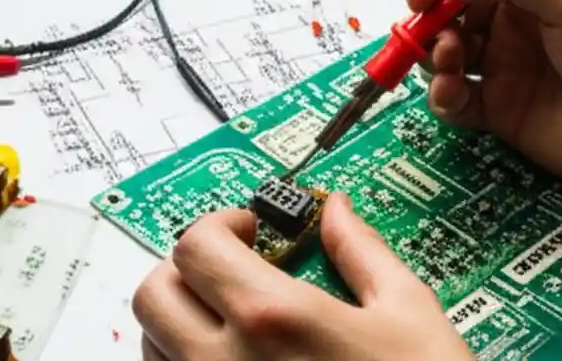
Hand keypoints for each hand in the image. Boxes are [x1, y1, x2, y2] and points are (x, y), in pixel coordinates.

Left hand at [132, 194, 472, 360]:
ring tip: (233, 321)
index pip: (195, 245)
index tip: (248, 230)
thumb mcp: (408, 313)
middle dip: (187, 269)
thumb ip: (362, 252)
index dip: (219, 224)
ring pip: (153, 347)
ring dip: (181, 322)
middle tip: (233, 269)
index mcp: (274, 318)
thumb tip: (338, 213)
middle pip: (153, 293)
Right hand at [407, 0, 561, 203]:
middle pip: (448, 5)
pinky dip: (443, 95)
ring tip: (452, 66)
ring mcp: (508, 64)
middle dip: (430, 17)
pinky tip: (455, 97)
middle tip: (433, 38)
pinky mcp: (503, 111)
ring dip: (433, 55)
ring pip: (444, 51)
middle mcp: (516, 17)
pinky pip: (455, 98)